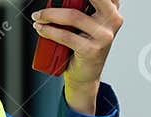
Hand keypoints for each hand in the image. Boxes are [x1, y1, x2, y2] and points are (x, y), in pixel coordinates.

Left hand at [32, 0, 123, 114]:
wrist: (85, 75)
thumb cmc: (83, 45)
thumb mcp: (85, 22)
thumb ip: (79, 7)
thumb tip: (58, 0)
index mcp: (112, 11)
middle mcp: (112, 21)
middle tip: (49, 3)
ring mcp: (104, 37)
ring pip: (73, 16)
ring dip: (49, 14)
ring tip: (38, 16)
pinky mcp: (92, 51)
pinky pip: (66, 36)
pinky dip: (49, 31)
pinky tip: (40, 28)